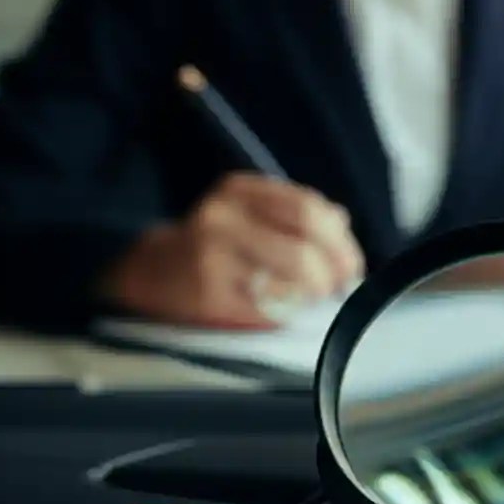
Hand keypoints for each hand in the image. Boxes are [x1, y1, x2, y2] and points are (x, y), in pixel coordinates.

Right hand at [101, 174, 365, 327]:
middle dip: (333, 273)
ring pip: (290, 280)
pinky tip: (286, 312)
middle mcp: (223, 216)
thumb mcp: (247, 211)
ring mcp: (212, 255)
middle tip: (339, 289)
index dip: (340, 242)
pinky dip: (287, 313)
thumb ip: (294, 212)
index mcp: (240, 190)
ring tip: (315, 301)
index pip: (309, 210)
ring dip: (314, 296)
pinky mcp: (208, 294)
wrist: (151, 271)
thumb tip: (342, 225)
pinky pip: (267, 309)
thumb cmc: (212, 243)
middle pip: (303, 247)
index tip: (351, 265)